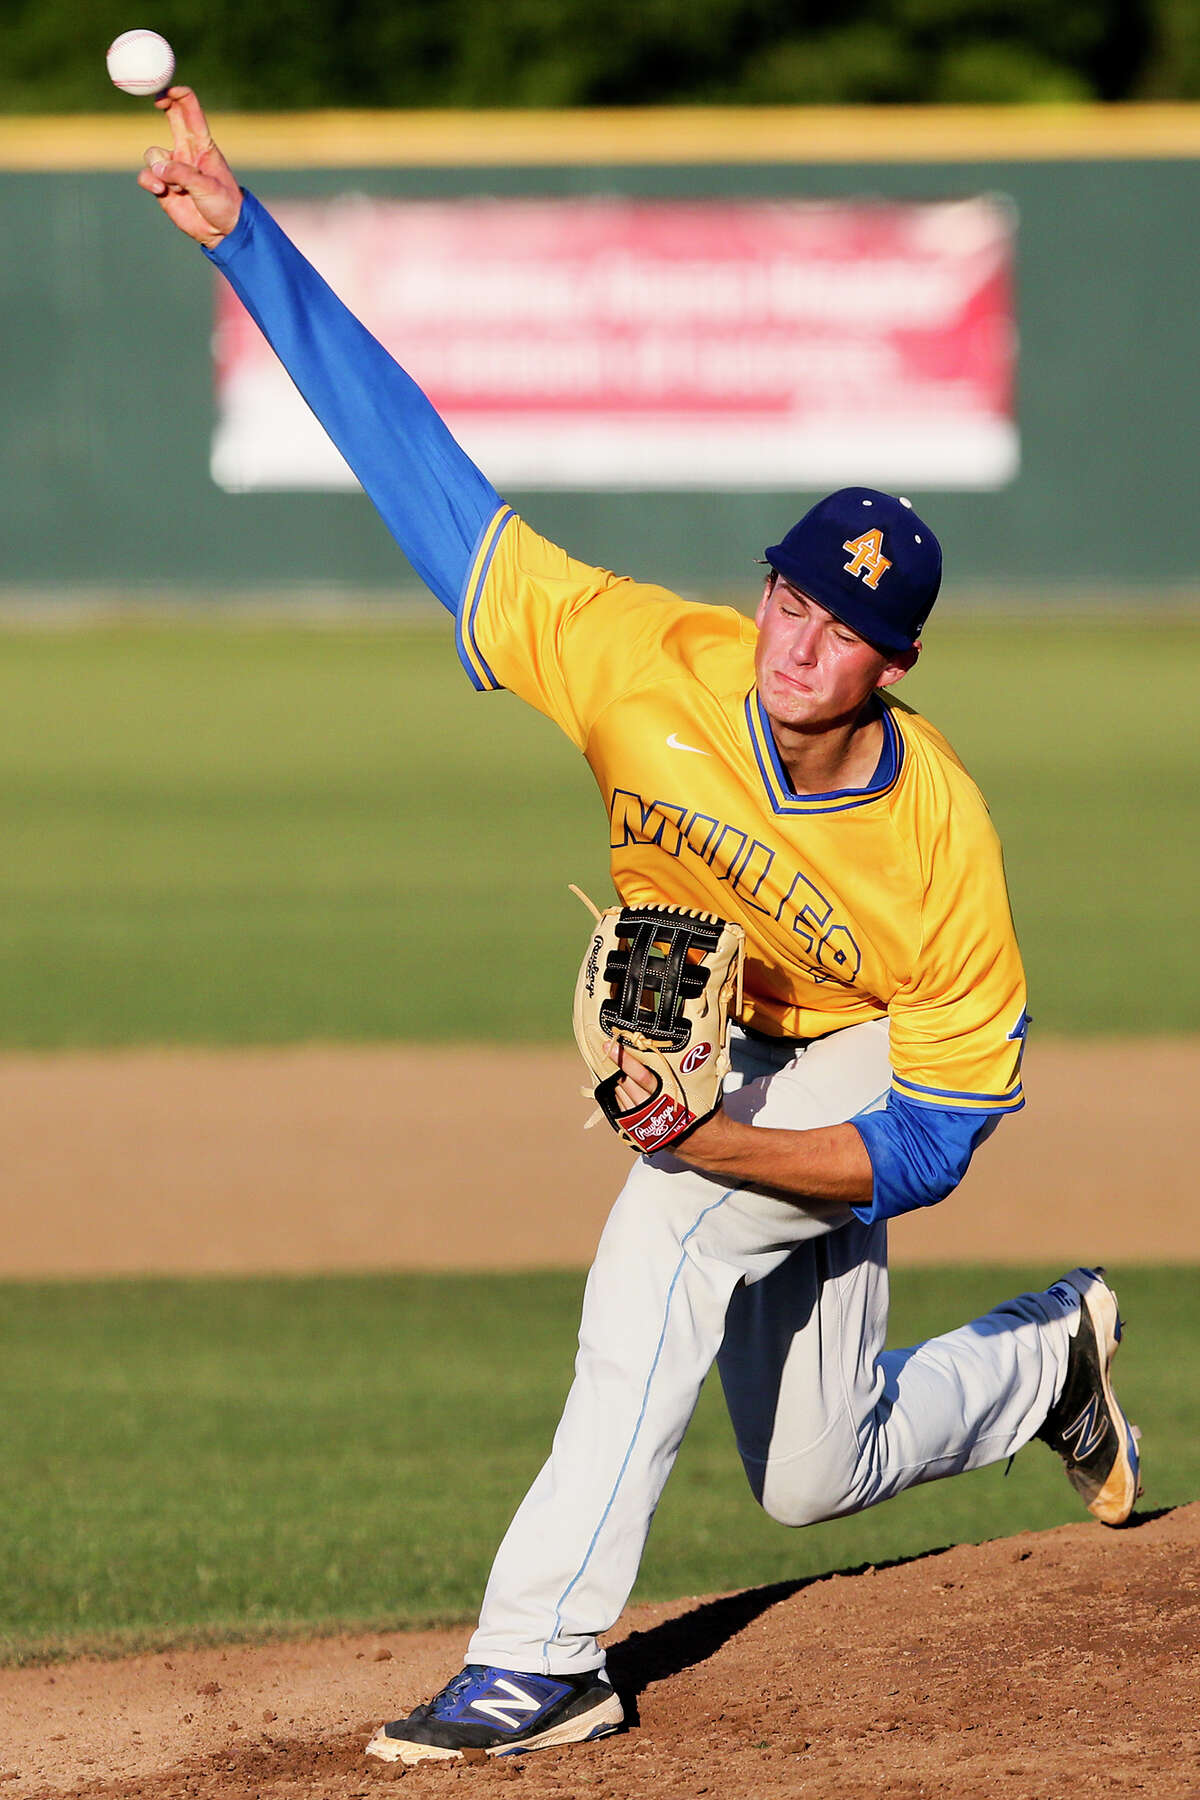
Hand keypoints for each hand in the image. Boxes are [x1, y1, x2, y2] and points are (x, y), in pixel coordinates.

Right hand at [136, 87, 240, 247]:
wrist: (222, 232)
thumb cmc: (224, 205)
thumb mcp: (207, 187)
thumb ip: (182, 174)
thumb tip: (158, 169)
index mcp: (203, 146)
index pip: (191, 112)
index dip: (179, 97)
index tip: (168, 92)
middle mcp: (186, 152)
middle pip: (172, 118)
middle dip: (164, 104)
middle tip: (157, 100)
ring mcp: (173, 168)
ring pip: (153, 154)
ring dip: (158, 168)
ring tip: (173, 187)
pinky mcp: (163, 186)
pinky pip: (147, 176)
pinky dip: (150, 182)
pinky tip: (162, 192)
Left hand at [605, 1039, 728, 1160]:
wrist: (704, 1143)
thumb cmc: (704, 1112)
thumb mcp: (701, 1087)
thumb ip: (687, 1069)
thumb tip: (682, 1046)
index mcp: (667, 1097)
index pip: (641, 1075)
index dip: (625, 1060)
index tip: (612, 1046)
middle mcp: (651, 1110)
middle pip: (625, 1083)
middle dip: (616, 1066)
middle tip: (609, 1049)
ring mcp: (640, 1121)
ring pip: (619, 1095)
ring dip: (615, 1079)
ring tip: (613, 1065)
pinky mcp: (635, 1129)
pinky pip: (619, 1107)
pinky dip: (617, 1094)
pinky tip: (618, 1085)